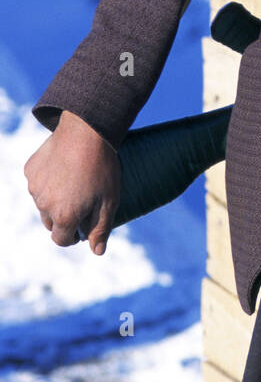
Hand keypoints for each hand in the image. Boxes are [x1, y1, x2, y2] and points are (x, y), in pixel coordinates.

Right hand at [23, 110, 120, 255]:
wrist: (87, 130)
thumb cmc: (102, 167)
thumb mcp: (109, 200)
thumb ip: (101, 229)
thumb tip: (96, 251)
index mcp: (63, 217)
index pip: (62, 240)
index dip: (73, 236)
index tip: (82, 227)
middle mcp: (44, 205)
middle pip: (50, 223)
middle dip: (63, 218)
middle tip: (81, 202)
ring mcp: (34, 186)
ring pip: (42, 202)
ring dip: (54, 199)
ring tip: (73, 182)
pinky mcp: (30, 169)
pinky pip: (37, 182)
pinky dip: (47, 180)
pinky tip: (63, 168)